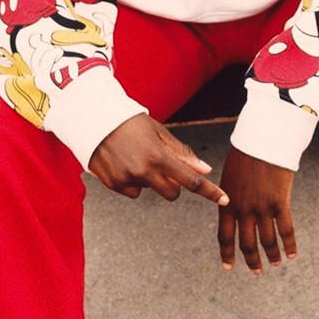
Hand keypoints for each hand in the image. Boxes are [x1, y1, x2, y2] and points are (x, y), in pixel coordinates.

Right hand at [89, 113, 229, 206]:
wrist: (93, 119)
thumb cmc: (130, 123)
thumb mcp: (159, 132)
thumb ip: (182, 153)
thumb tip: (205, 170)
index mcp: (159, 156)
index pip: (191, 180)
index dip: (210, 191)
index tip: (225, 199)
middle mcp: (143, 171)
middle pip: (172, 193)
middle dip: (173, 184)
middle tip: (163, 167)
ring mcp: (127, 179)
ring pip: (150, 190)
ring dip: (148, 179)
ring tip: (135, 156)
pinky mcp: (113, 184)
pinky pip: (132, 191)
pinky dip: (131, 181)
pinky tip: (123, 162)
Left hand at [217, 146, 297, 273]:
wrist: (262, 138)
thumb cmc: (245, 153)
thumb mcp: (230, 176)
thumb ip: (229, 195)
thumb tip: (230, 206)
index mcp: (226, 203)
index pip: (224, 236)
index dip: (227, 254)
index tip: (229, 267)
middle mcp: (242, 209)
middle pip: (247, 243)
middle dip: (251, 260)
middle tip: (256, 271)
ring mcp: (261, 208)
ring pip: (266, 241)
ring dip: (271, 256)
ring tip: (275, 264)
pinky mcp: (280, 203)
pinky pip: (286, 230)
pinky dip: (289, 245)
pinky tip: (291, 255)